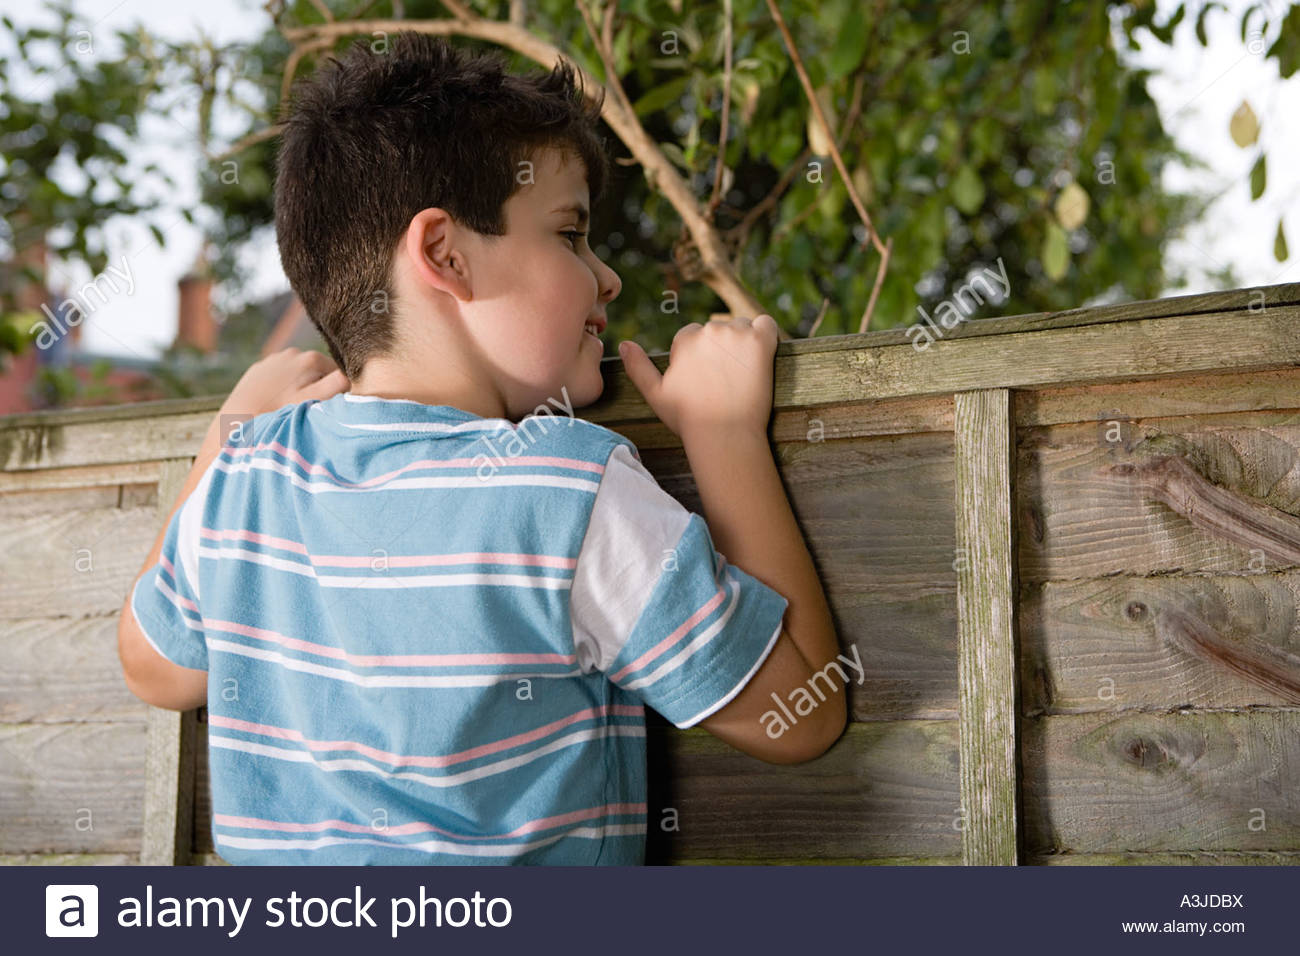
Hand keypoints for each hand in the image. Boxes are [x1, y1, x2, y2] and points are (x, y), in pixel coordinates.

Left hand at [218, 347, 348, 419]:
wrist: (236, 420)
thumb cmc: (279, 413)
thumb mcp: (316, 400)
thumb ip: (339, 383)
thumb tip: (354, 373)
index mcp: (312, 358)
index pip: (340, 374)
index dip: (339, 391)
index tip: (328, 407)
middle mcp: (294, 352)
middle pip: (319, 373)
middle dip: (318, 388)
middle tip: (309, 410)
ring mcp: (274, 359)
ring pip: (299, 375)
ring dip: (300, 388)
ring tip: (291, 408)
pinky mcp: (259, 369)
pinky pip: (280, 378)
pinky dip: (283, 388)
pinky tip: (276, 403)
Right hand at [618, 314, 779, 438]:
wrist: (725, 434)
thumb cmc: (689, 419)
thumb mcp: (655, 395)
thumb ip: (638, 367)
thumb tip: (623, 344)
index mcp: (684, 340)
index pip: (694, 335)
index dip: (700, 358)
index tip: (707, 379)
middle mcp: (709, 331)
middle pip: (719, 329)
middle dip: (722, 348)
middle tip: (726, 380)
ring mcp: (736, 335)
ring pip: (743, 326)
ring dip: (744, 343)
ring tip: (743, 375)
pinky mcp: (761, 343)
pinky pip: (767, 323)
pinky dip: (767, 334)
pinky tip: (763, 355)